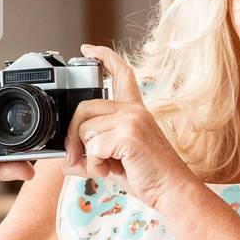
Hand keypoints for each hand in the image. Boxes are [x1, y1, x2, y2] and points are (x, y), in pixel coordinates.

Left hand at [62, 43, 193, 211]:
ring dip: (88, 155)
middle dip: (74, 136)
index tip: (87, 50)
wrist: (172, 190)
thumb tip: (66, 160)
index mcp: (135, 110)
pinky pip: (93, 147)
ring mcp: (132, 120)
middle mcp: (134, 110)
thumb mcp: (117, 158)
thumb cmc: (148, 175)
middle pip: (84, 109)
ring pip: (85, 130)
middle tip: (78, 158)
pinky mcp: (128, 135)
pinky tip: (110, 171)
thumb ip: (93, 151)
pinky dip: (95, 165)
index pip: (120, 73)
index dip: (103, 57)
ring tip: (107, 167)